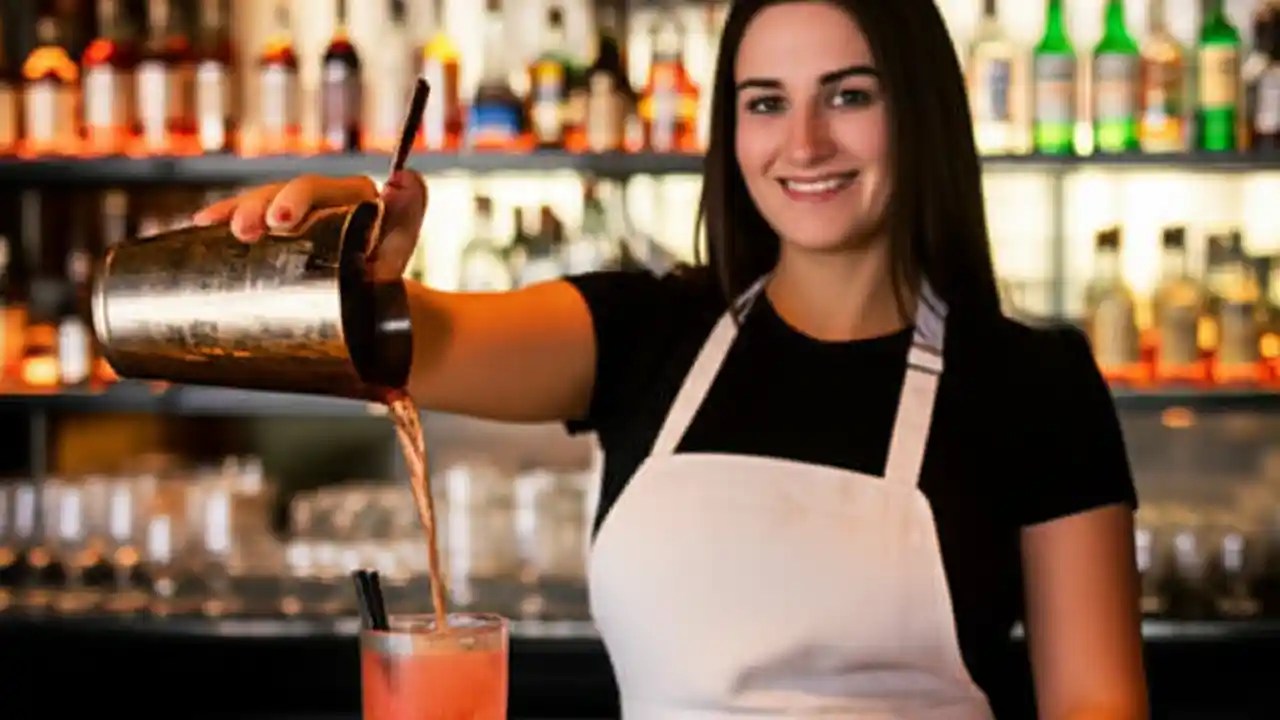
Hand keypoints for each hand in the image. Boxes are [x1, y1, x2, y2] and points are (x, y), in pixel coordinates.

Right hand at [191, 170, 428, 282]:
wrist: (372, 309)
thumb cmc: (383, 280)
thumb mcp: (395, 253)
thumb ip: (407, 215)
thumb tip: (406, 177)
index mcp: (352, 197)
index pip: (321, 187)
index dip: (297, 197)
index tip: (280, 221)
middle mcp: (321, 200)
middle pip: (283, 192)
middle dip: (259, 206)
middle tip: (247, 231)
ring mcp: (293, 214)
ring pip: (261, 201)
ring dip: (238, 211)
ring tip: (219, 228)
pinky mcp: (272, 231)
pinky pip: (245, 217)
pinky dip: (223, 217)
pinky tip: (201, 224)